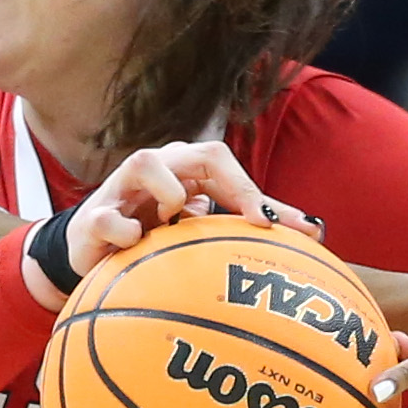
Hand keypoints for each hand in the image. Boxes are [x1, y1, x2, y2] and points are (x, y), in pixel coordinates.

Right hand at [67, 140, 319, 274]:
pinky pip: (109, 218)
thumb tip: (314, 231)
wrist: (92, 254)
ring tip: (175, 221)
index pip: (226, 165)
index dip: (255, 190)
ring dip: (171, 193)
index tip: (288, 229)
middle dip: (234, 185)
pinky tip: (136, 245)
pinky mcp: (93, 216)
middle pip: (200, 153)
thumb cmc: (154, 235)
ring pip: (146, 164)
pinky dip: (126, 232)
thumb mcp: (202, 229)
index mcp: (185, 169)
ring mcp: (121, 188)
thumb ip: (250, 225)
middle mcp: (157, 168)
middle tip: (255, 221)